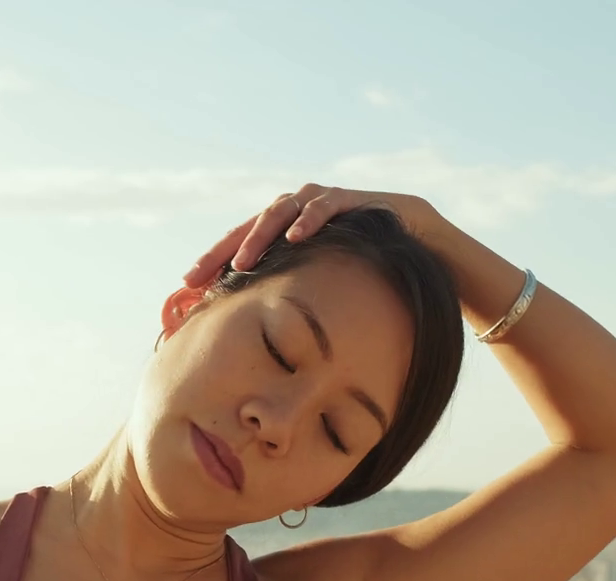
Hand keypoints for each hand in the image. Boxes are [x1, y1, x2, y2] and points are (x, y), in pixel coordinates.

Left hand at [181, 183, 440, 287]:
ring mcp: (328, 201)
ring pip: (284, 210)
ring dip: (261, 234)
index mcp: (289, 233)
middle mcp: (302, 212)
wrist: (429, 250)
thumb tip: (259, 347)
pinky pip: (329, 204)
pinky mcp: (357, 199)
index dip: (213, 261)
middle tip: (199, 275)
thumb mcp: (328, 294)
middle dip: (223, 250)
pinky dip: (312, 218)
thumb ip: (298, 306)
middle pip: (252, 224)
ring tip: (243, 262)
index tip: (186, 286)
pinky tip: (296, 237)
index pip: (241, 244)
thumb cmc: (375, 278)